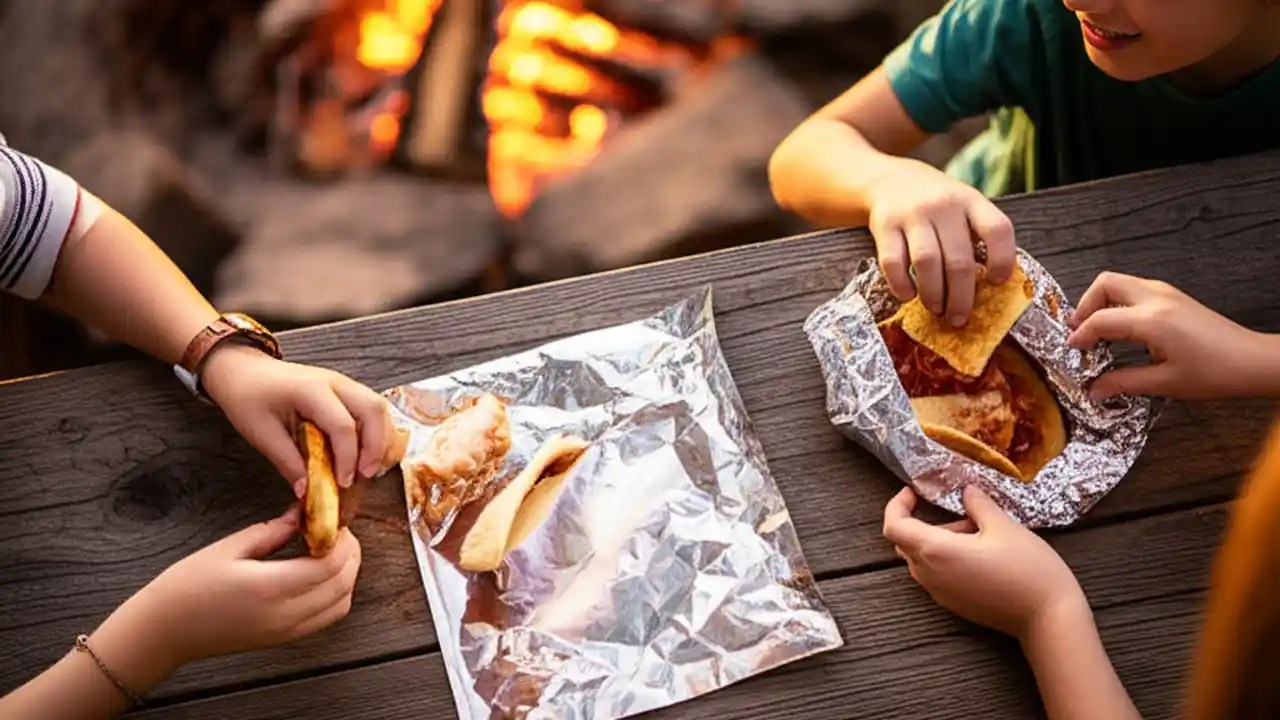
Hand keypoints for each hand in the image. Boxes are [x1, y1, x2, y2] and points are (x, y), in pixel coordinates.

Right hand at [112, 506, 361, 666]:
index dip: (342, 539)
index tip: (334, 520)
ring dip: (347, 576)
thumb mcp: (228, 548)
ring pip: (341, 604)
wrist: (165, 631)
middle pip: (343, 583)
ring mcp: (286, 631)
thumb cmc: (188, 586)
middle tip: (339, 531)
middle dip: (351, 553)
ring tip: (332, 551)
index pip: (330, 563)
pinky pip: (326, 618)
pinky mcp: (283, 639)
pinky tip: (321, 576)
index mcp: (271, 588)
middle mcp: (285, 614)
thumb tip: (302, 513)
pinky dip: (336, 595)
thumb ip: (272, 531)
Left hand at [201, 344, 395, 495]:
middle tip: (366, 475)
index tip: (343, 484)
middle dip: (377, 446)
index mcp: (310, 390)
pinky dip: (377, 432)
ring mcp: (344, 384)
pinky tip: (368, 453)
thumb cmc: (248, 398)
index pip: (343, 425)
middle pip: (374, 409)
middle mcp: (335, 382)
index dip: (348, 458)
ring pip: (380, 408)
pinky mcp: (347, 391)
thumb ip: (288, 463)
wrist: (244, 371)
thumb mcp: (261, 434)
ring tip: (370, 467)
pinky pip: (372, 409)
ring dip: (382, 439)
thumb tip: (308, 492)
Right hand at [866, 158, 1015, 326]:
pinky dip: (901, 285)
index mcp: (970, 201)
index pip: (997, 230)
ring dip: (933, 294)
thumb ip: (976, 234)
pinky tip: (908, 295)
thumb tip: (990, 288)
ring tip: (936, 309)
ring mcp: (912, 214)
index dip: (1003, 260)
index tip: (998, 282)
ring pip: (927, 263)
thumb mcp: (962, 205)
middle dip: (961, 297)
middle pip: (959, 260)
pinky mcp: (884, 224)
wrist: (888, 180)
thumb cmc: (934, 203)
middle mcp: (943, 205)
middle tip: (959, 318)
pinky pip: (892, 262)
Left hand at [882, 486, 1085, 640]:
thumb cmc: (1027, 570)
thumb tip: (966, 490)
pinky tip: (983, 554)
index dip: (897, 505)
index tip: (915, 492)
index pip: (893, 526)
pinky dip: (948, 557)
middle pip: (906, 542)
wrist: (1048, 619)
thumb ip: (978, 504)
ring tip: (982, 533)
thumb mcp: (1003, 526)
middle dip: (927, 522)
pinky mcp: (953, 604)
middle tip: (966, 515)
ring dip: (941, 540)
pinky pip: (936, 574)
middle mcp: (929, 575)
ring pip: (922, 558)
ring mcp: (940, 593)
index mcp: (935, 551)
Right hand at [1067, 272, 1279, 399]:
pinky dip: (1119, 303)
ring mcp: (1167, 294)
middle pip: (1105, 284)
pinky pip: (1136, 290)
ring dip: (1102, 302)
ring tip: (1097, 331)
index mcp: (1152, 320)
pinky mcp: (1174, 298)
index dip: (1080, 335)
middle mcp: (1157, 299)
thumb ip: (1123, 382)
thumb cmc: (1217, 372)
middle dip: (1085, 305)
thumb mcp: (1165, 383)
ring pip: (1120, 283)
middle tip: (1078, 330)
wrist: (1253, 362)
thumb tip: (1095, 389)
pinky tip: (1122, 329)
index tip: (1072, 350)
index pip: (1100, 320)